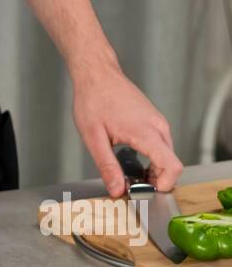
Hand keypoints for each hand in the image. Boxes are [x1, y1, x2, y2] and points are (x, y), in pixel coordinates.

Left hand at [70, 62, 182, 196]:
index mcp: (146, 132)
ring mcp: (158, 123)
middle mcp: (158, 127)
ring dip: (153, 170)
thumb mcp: (93, 138)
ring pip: (167, 157)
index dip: (163, 185)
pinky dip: (152, 159)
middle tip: (130, 185)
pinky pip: (161, 147)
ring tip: (127, 172)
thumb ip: (107, 166)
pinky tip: (132, 159)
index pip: (173, 166)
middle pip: (172, 165)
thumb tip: (117, 190)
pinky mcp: (155, 121)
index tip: (144, 191)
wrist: (97, 75)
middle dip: (155, 181)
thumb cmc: (93, 100)